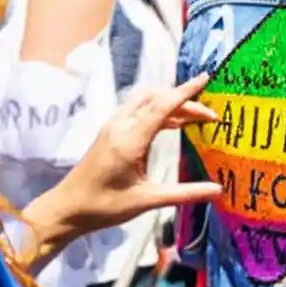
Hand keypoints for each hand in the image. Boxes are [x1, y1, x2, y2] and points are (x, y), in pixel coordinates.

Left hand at [21, 75, 221, 266]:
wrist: (67, 208)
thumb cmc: (105, 206)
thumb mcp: (146, 201)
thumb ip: (184, 193)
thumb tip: (217, 190)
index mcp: (129, 139)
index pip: (162, 106)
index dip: (186, 92)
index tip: (206, 78)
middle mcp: (120, 126)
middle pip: (154, 97)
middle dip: (183, 99)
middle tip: (208, 114)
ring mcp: (112, 127)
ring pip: (144, 101)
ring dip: (169, 103)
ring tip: (194, 117)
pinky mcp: (110, 132)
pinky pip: (137, 111)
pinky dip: (158, 111)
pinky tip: (172, 125)